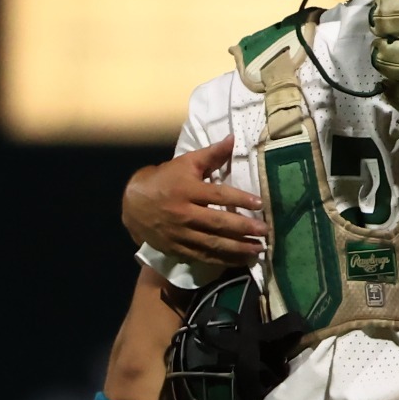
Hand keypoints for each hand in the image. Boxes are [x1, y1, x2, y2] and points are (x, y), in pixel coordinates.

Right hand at [122, 136, 267, 265]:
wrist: (133, 204)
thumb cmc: (164, 180)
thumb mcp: (186, 163)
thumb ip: (211, 154)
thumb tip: (234, 138)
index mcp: (187, 190)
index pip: (218, 195)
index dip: (240, 199)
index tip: (260, 204)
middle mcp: (183, 213)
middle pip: (217, 222)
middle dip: (243, 228)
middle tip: (265, 231)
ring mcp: (180, 234)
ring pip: (212, 243)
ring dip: (237, 248)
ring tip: (259, 249)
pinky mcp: (177, 249)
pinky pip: (203, 256)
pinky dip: (223, 260)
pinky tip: (240, 260)